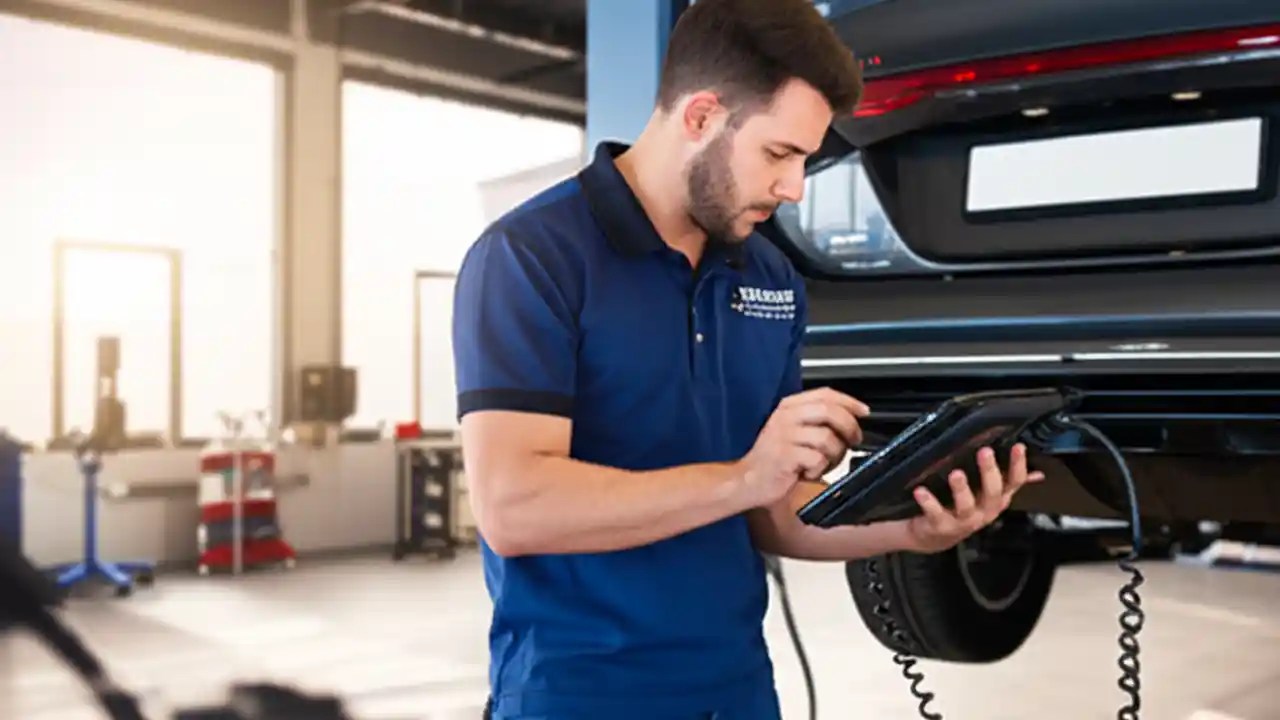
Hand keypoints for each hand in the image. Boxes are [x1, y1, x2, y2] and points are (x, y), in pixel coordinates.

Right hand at [738, 387, 869, 507]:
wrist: (748, 481)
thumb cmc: (774, 459)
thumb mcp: (792, 431)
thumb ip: (815, 420)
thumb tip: (850, 419)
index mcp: (788, 407)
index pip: (825, 394)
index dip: (849, 402)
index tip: (864, 412)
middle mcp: (785, 416)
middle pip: (830, 411)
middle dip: (849, 427)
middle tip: (854, 441)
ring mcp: (784, 435)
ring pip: (827, 437)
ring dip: (834, 454)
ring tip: (825, 463)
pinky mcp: (785, 456)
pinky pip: (817, 459)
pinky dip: (819, 469)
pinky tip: (808, 473)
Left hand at [905, 443, 1045, 553]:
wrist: (934, 538)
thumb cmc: (962, 510)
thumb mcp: (987, 497)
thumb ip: (1009, 482)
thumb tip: (1037, 472)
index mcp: (996, 501)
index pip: (1014, 483)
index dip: (1018, 466)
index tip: (1019, 447)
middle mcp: (984, 512)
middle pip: (992, 493)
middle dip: (989, 472)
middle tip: (985, 452)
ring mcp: (963, 521)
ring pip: (966, 506)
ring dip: (961, 489)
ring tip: (956, 474)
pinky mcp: (940, 526)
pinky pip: (935, 514)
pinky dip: (928, 502)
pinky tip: (921, 490)